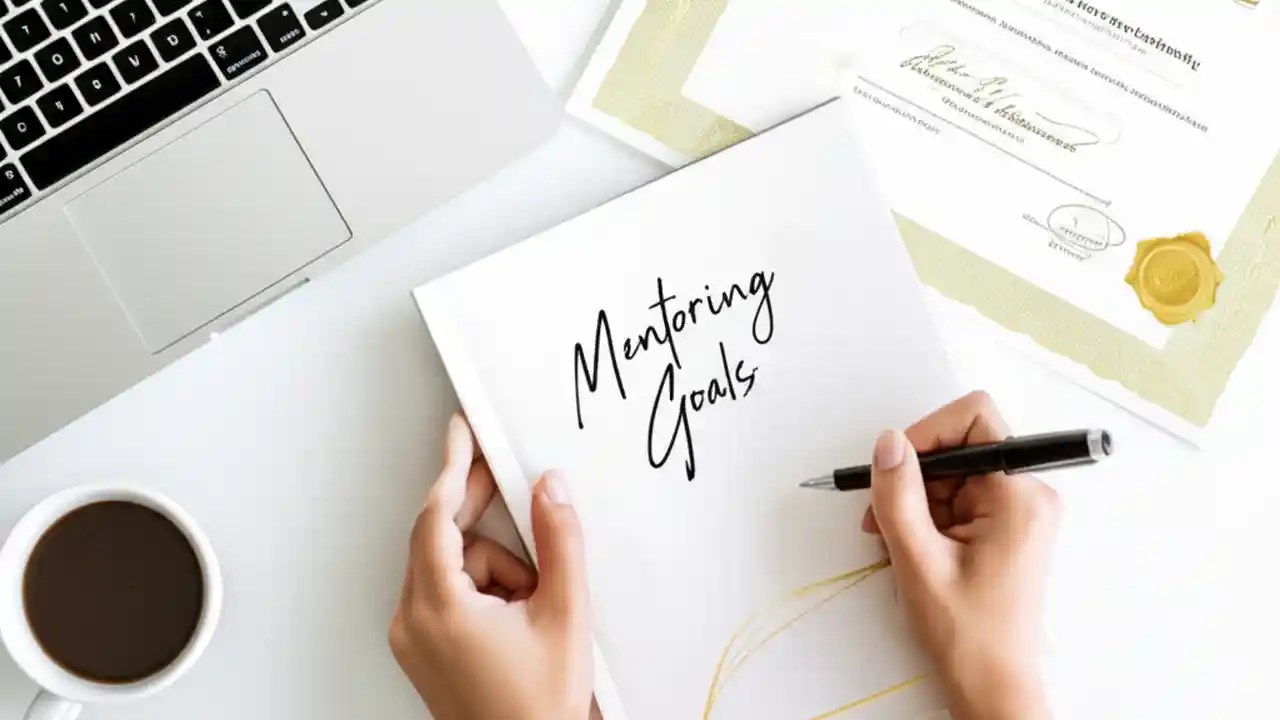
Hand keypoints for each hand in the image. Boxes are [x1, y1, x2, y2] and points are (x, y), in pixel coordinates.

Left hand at [389, 414, 592, 719]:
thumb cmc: (537, 709)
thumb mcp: (564, 616)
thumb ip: (560, 542)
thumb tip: (550, 489)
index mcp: (440, 610)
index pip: (437, 519)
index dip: (453, 469)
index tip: (461, 435)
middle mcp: (414, 622)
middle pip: (442, 539)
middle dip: (483, 518)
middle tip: (509, 480)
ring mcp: (414, 637)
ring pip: (452, 567)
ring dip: (496, 568)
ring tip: (536, 602)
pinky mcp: (424, 648)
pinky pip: (449, 592)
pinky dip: (484, 589)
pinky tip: (520, 611)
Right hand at [861, 392, 1058, 719]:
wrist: (992, 684)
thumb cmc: (968, 635)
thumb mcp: (919, 560)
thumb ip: (899, 495)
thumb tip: (888, 442)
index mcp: (1019, 496)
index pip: (976, 418)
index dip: (928, 432)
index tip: (897, 465)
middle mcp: (1028, 494)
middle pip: (959, 447)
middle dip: (914, 477)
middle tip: (884, 518)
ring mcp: (1019, 510)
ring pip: (953, 474)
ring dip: (916, 501)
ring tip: (897, 542)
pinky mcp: (1006, 526)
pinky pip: (959, 498)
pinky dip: (928, 516)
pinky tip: (914, 547)